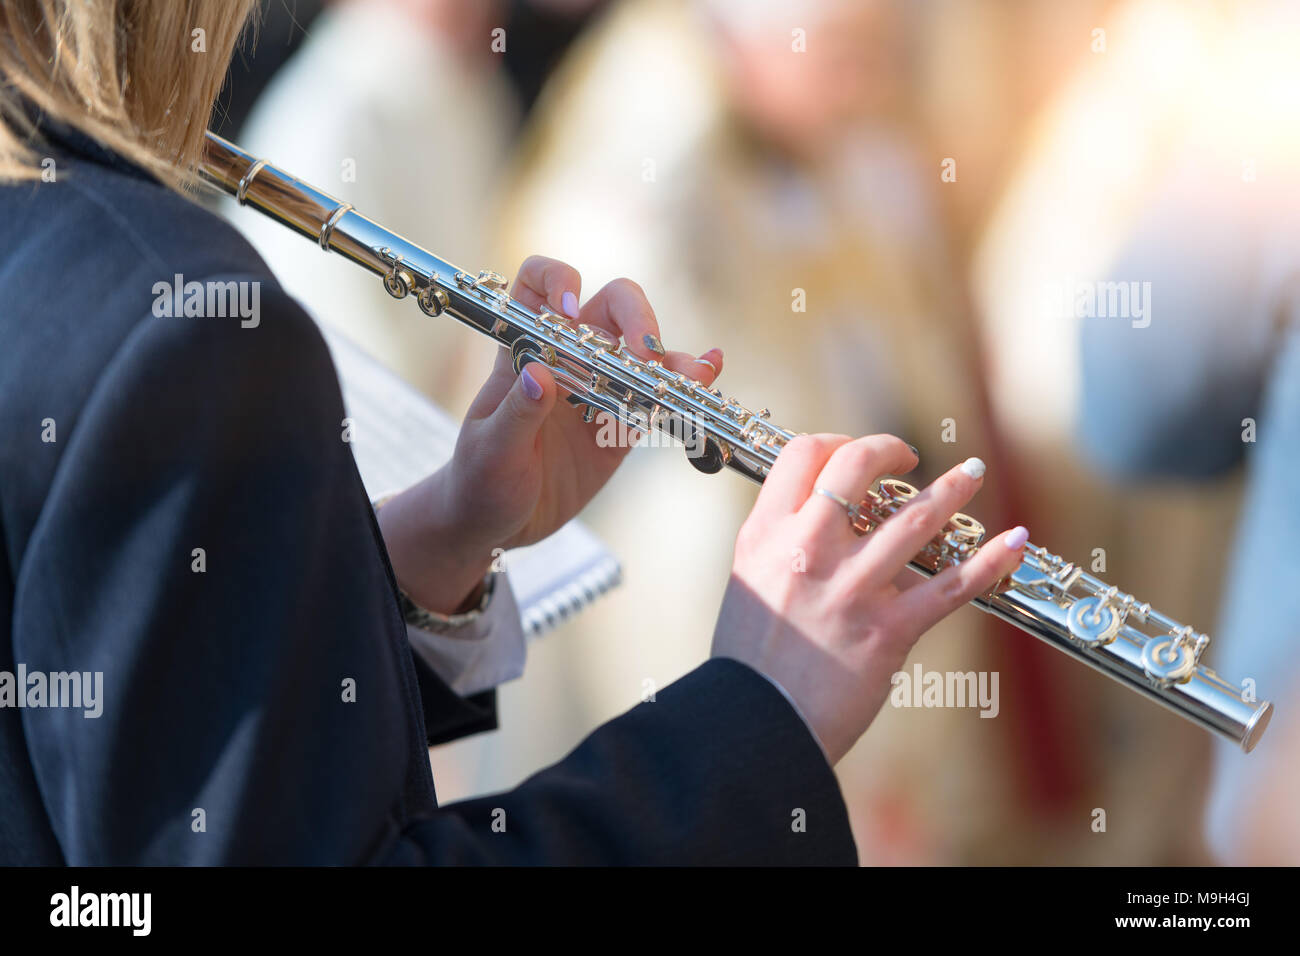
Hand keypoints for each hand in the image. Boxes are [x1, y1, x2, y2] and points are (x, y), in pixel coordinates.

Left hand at [379, 256, 720, 612]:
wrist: (495, 526)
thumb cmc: (479, 480)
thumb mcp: (491, 449)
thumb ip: (517, 413)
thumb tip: (541, 374)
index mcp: (524, 350)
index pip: (537, 285)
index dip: (557, 281)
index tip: (570, 309)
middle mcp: (567, 359)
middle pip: (611, 306)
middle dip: (636, 318)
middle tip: (644, 355)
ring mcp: (598, 389)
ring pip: (643, 351)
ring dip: (671, 356)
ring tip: (695, 374)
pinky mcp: (621, 426)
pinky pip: (657, 397)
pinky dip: (685, 385)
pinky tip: (707, 376)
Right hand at [710, 434, 1028, 764]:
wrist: (758, 725)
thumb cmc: (753, 660)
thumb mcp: (750, 583)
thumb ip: (782, 544)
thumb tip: (824, 515)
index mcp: (766, 535)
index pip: (802, 455)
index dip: (836, 442)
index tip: (855, 453)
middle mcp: (807, 550)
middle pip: (856, 466)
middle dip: (890, 449)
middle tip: (909, 456)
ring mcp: (850, 588)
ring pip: (915, 518)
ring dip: (954, 488)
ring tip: (972, 472)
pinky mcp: (886, 630)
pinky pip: (950, 586)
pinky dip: (990, 561)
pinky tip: (1015, 541)